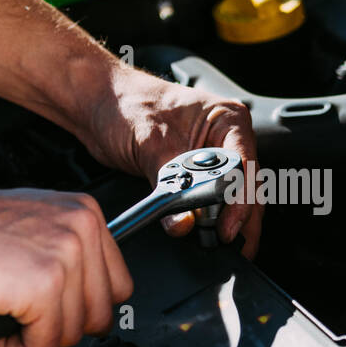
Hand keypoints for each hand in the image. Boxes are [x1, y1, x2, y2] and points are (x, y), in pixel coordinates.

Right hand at [0, 188, 132, 346]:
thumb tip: (86, 291)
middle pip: (101, 313)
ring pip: (73, 332)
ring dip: (37, 336)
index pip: (118, 284)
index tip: (62, 310)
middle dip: (62, 325)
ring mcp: (66, 258)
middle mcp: (82, 231)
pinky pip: (46, 343)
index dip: (86, 307)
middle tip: (29, 317)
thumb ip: (67, 253)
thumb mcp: (34, 225)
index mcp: (85, 214)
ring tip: (7, 315)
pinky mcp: (44, 288)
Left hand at [81, 67, 263, 256]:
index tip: (227, 226)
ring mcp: (212, 160)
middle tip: (226, 243)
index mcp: (227, 120)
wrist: (99, 103)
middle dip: (239, 219)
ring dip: (224, 222)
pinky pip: (208, 204)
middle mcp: (226, 140)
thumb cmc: (127, 103)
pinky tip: (202, 235)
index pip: (245, 167)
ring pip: (232, 200)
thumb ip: (169, 186)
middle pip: (247, 188)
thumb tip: (183, 223)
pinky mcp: (195, 177)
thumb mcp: (151, 144)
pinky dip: (205, 221)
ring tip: (216, 244)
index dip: (240, 200)